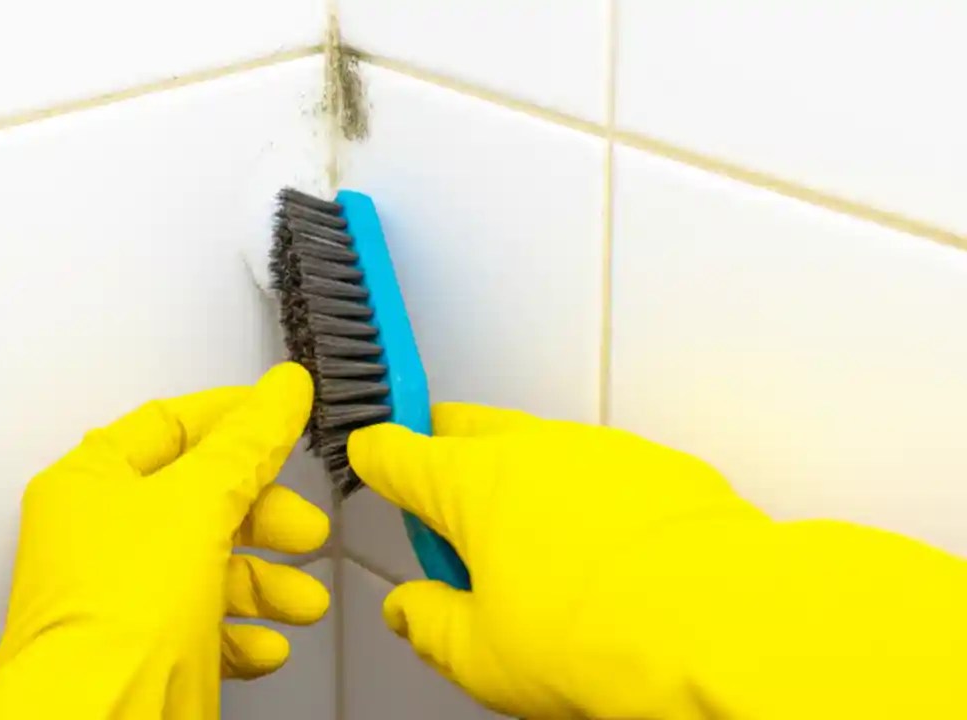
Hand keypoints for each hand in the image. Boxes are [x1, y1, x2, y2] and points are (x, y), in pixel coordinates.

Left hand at [0, 363, 328, 719]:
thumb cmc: (123, 615)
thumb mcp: (199, 503)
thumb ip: (249, 443)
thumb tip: (283, 389)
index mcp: (91, 484)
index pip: (170, 425)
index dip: (234, 419)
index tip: (285, 418)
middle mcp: (102, 538)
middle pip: (203, 500)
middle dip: (265, 516)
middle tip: (304, 528)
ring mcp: (125, 598)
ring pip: (212, 569)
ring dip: (269, 582)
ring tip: (302, 601)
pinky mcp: (148, 652)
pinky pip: (208, 628)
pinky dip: (246, 631)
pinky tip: (268, 643)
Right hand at [349, 404, 966, 719]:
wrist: (721, 626)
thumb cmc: (595, 639)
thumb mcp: (483, 657)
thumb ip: (430, 625)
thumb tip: (410, 610)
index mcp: (469, 484)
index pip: (396, 452)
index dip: (376, 457)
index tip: (372, 458)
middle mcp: (531, 448)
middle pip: (467, 429)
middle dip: (446, 451)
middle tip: (446, 495)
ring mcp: (599, 450)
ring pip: (539, 447)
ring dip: (523, 478)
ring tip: (533, 544)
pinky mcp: (658, 465)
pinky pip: (604, 471)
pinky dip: (589, 497)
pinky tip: (603, 552)